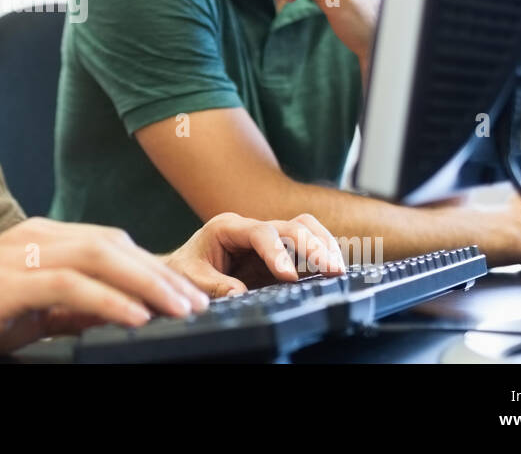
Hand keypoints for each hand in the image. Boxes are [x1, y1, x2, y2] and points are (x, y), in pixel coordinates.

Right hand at [0, 217, 209, 362]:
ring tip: (182, 309)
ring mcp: (17, 255)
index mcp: (39, 237)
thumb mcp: (32, 312)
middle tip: (198, 301)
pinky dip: (108, 300)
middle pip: (112, 243)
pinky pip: (68, 287)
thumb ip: (73, 306)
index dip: (153, 265)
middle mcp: (32, 236)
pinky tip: (136, 317)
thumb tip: (127, 313)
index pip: (109, 242)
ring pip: (98, 257)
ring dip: (147, 283)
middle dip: (161, 272)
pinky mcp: (5, 283)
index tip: (187, 293)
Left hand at [165, 212, 347, 297]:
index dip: (277, 252)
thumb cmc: (185, 270)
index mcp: (228, 227)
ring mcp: (267, 238)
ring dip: (323, 245)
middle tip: (331, 270)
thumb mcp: (191, 277)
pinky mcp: (279, 251)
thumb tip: (238, 293)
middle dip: (312, 246)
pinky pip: (307, 244)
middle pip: (289, 226)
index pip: (260, 233)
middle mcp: (251, 228)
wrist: (182, 269)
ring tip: (337, 269)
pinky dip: (323, 253)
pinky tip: (334, 270)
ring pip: (304, 228)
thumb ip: (213, 285)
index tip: (289, 276)